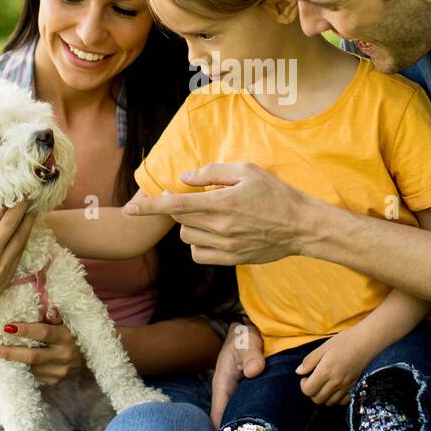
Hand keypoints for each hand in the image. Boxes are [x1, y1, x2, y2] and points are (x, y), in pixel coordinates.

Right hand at [0, 202, 37, 332]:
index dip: (2, 201)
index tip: (8, 188)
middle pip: (9, 223)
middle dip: (20, 205)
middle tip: (28, 190)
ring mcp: (0, 267)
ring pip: (20, 236)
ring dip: (28, 219)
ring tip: (34, 204)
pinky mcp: (7, 276)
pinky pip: (20, 251)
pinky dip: (26, 236)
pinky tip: (29, 226)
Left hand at [0, 312, 84, 385]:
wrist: (89, 359)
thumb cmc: (74, 334)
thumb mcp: (68, 322)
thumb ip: (55, 316)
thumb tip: (48, 308)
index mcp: (66, 337)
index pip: (43, 333)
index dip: (25, 330)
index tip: (6, 327)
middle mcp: (63, 356)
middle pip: (32, 356)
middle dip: (8, 352)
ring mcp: (59, 372)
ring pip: (30, 367)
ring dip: (11, 361)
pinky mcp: (54, 381)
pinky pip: (33, 375)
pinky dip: (20, 369)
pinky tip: (10, 363)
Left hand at [123, 163, 311, 265]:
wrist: (301, 226)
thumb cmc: (276, 193)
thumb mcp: (247, 171)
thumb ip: (213, 173)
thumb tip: (185, 178)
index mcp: (222, 202)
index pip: (176, 206)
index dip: (149, 207)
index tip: (128, 210)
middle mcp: (220, 227)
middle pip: (180, 221)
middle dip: (182, 209)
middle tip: (198, 199)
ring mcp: (226, 246)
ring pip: (188, 238)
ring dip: (191, 226)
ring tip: (210, 216)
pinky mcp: (232, 259)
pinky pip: (200, 255)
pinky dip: (199, 244)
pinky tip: (213, 234)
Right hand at [210, 322, 265, 429]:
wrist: (248, 330)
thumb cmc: (244, 336)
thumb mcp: (246, 342)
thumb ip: (251, 355)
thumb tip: (254, 371)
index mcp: (222, 386)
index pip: (218, 416)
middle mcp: (229, 395)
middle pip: (229, 422)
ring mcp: (238, 395)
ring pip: (241, 418)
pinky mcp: (249, 395)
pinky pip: (251, 411)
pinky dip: (257, 421)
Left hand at [294, 329, 375, 405]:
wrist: (368, 341)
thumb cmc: (345, 340)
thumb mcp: (324, 347)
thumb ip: (310, 360)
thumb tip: (299, 372)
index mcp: (325, 371)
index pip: (308, 390)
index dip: (303, 385)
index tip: (305, 376)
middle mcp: (335, 382)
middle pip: (317, 399)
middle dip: (311, 392)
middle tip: (313, 380)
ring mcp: (346, 386)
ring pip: (329, 402)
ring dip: (323, 396)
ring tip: (323, 384)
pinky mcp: (354, 387)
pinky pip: (343, 401)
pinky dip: (336, 398)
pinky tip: (335, 388)